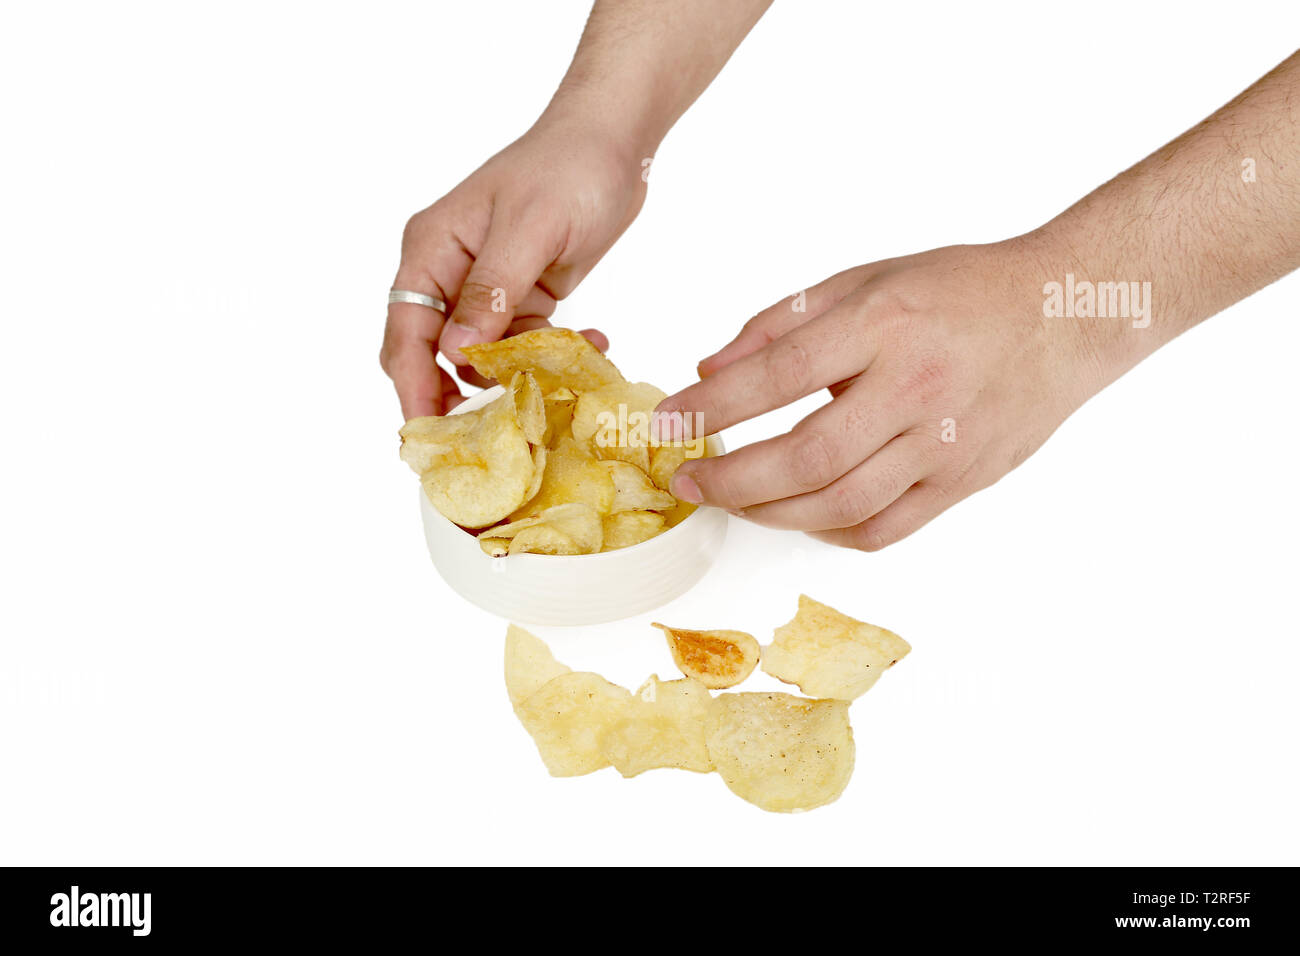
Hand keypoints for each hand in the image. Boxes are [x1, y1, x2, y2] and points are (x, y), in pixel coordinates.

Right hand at [380, 114, 647, 418]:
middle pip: (432, 353)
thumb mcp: (531, 229)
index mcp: (431, 250)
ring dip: (518, 376)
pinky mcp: (521, 295)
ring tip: (562, 382)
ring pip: (482, 356)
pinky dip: (550, 355)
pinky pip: (522, 343)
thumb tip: (454, 353)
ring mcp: (484, 286)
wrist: (614, 141)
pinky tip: (592, 345)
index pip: (406, 332)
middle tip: (494, 434)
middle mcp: (447, 271)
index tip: (431, 434)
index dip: (414, 387)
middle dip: (458, 395)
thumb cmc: (569, 169)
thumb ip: (492, 291)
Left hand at [653, 239, 1104, 550]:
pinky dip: (828, 529)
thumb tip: (711, 368)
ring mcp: (943, 444)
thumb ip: (783, 322)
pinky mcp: (961, 482)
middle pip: (806, 458)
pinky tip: (798, 513)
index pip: (780, 375)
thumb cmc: (960, 290)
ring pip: (839, 504)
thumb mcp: (867, 278)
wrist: (1066, 315)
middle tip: (688, 478)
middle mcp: (915, 389)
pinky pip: (882, 528)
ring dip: (770, 511)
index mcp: (886, 325)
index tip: (667, 421)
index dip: (713, 405)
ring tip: (732, 498)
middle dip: (731, 477)